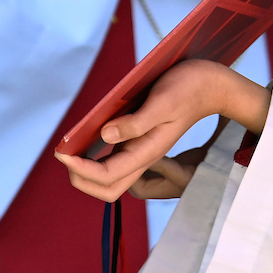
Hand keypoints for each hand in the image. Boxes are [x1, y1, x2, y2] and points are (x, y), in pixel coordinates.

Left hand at [54, 59, 269, 201]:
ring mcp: (143, 150)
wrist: (211, 84)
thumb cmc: (188, 88)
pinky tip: (85, 139)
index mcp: (148, 151)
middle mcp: (145, 156)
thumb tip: (105, 135)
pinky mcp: (141, 140)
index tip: (61, 151)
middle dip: (81, 178)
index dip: (80, 169)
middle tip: (63, 153)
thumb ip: (136, 122)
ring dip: (86, 169)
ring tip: (69, 148)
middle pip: (108, 188)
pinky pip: (114, 159)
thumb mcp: (163, 101)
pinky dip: (95, 156)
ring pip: (111, 177)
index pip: (108, 176)